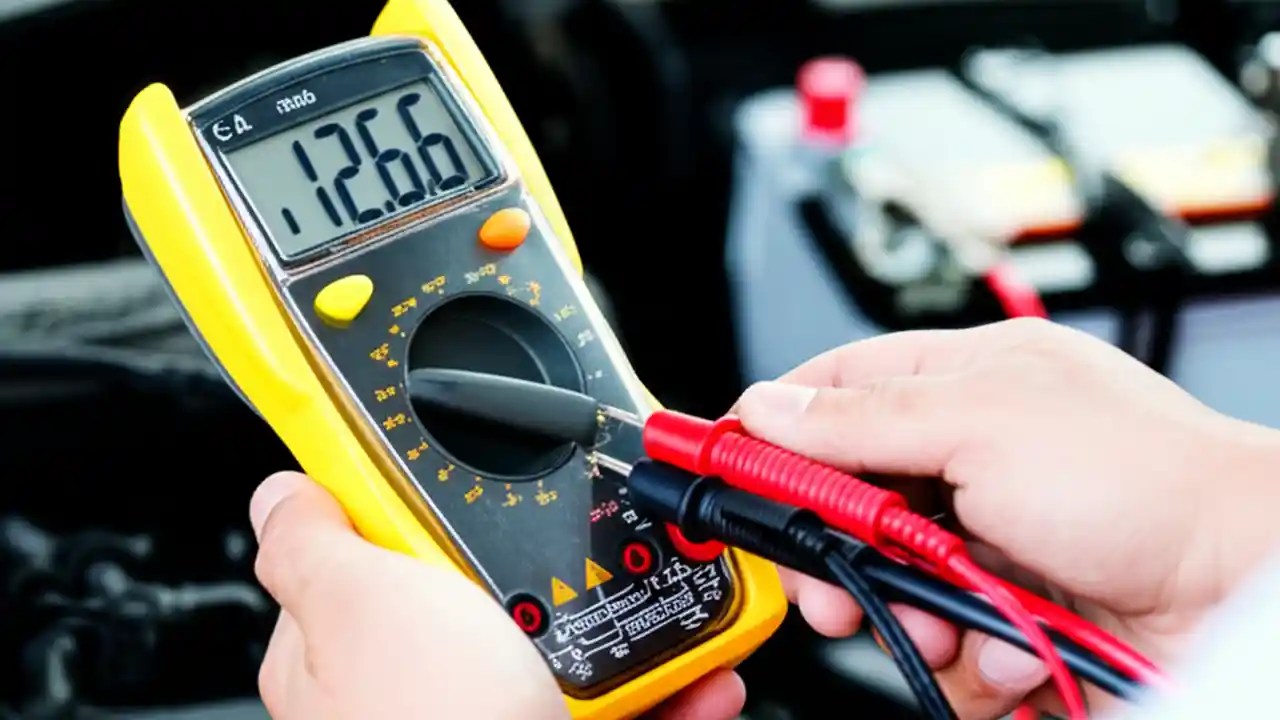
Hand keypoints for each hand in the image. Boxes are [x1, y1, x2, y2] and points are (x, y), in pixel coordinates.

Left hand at [250, 472, 744, 719]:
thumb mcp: (360, 603)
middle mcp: (414, 684)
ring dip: (629, 623)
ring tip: (671, 601)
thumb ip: (312, 543)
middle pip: (482, 588)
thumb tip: (280, 490)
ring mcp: (489, 718)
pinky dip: (664, 691)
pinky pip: (618, 707)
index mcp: (344, 641)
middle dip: (540, 564)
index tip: (480, 471)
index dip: (419, 500)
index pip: (370, 543)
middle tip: (579, 547)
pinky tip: (695, 677)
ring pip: (564, 648)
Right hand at [734, 318, 1279, 718]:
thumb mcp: (981, 424)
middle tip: (832, 583)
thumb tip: (768, 408)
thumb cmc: (1146, 478)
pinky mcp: (1010, 602)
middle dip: (838, 552)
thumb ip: (862, 420)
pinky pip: (943, 635)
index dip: (771, 432)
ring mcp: (990, 531)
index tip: (728, 472)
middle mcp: (970, 452)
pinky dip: (968, 650)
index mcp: (959, 381)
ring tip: (953, 616)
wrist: (1243, 581)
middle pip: (847, 500)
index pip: (830, 393)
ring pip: (888, 581)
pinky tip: (1010, 636)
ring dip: (909, 613)